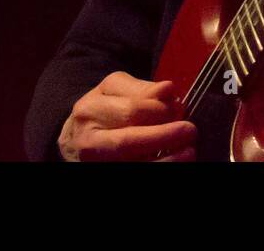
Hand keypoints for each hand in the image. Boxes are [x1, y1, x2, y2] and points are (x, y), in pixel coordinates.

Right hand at [58, 72, 196, 161]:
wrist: (73, 141)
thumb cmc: (101, 111)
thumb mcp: (113, 91)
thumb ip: (141, 89)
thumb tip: (168, 89)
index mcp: (90, 111)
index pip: (131, 111)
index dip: (160, 110)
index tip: (180, 109)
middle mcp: (89, 141)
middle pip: (128, 142)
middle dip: (163, 136)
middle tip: (190, 130)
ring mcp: (95, 164)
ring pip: (133, 165)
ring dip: (166, 162)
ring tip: (189, 152)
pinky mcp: (105, 174)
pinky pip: (135, 174)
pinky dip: (159, 169)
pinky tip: (175, 162)